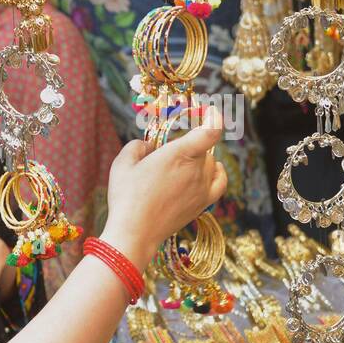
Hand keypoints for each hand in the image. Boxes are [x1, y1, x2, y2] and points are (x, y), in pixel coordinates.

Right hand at [99, 109, 228, 266]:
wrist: (135, 232)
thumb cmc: (127, 197)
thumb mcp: (123, 163)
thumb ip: (137, 145)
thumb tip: (149, 146)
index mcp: (180, 154)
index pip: (211, 130)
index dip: (213, 116)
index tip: (208, 109)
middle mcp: (197, 169)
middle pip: (203, 146)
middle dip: (188, 142)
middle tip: (166, 151)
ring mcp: (203, 188)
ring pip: (209, 162)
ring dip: (197, 158)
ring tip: (178, 164)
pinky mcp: (204, 203)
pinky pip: (220, 181)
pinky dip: (217, 172)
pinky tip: (209, 170)